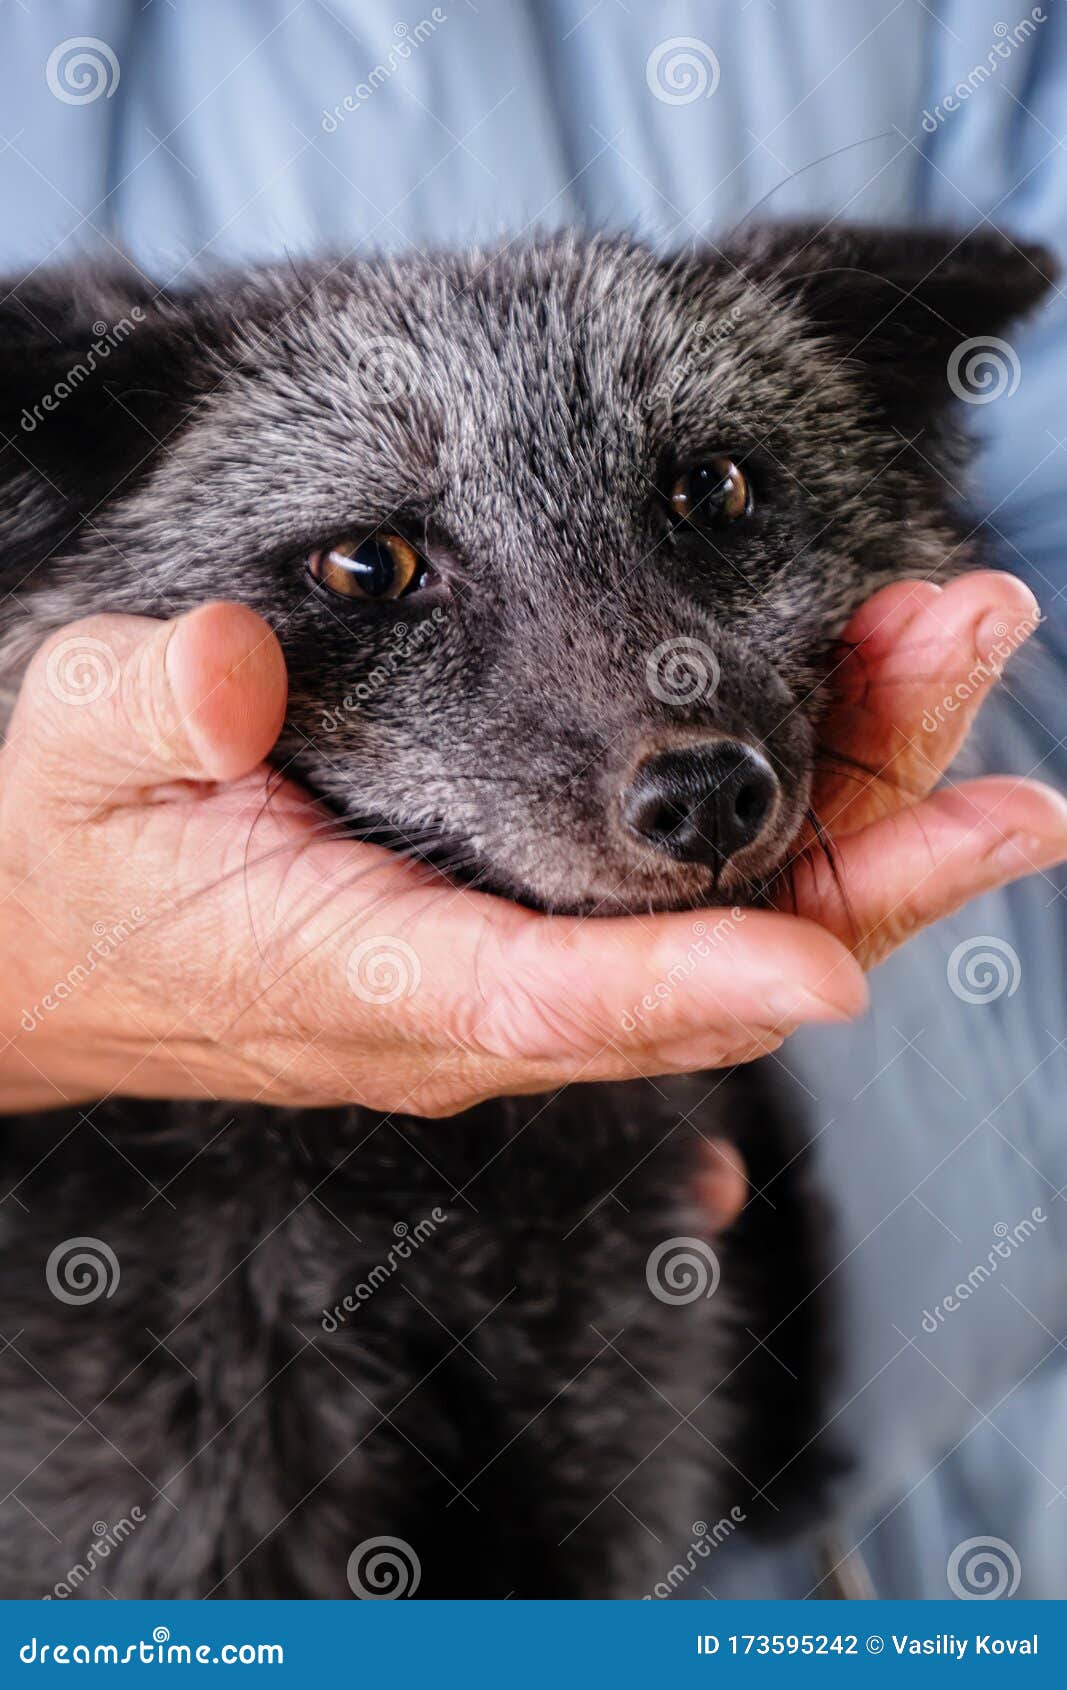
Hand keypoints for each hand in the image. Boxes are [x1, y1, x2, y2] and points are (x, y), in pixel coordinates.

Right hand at [0, 575, 1063, 1128]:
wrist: (51, 950)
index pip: (534, 1001)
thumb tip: (233, 662)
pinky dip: (804, 854)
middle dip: (857, 889)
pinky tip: (892, 778)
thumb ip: (146, 708)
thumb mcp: (69, 748)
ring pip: (721, 949)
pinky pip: (693, 926)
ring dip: (862, 848)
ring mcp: (503, 988)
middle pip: (693, 987)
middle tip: (1012, 794)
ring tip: (965, 698)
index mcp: (346, 974)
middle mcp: (456, 1011)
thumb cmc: (66, 847)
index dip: (681, 984)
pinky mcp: (525, 951)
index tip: (829, 961)